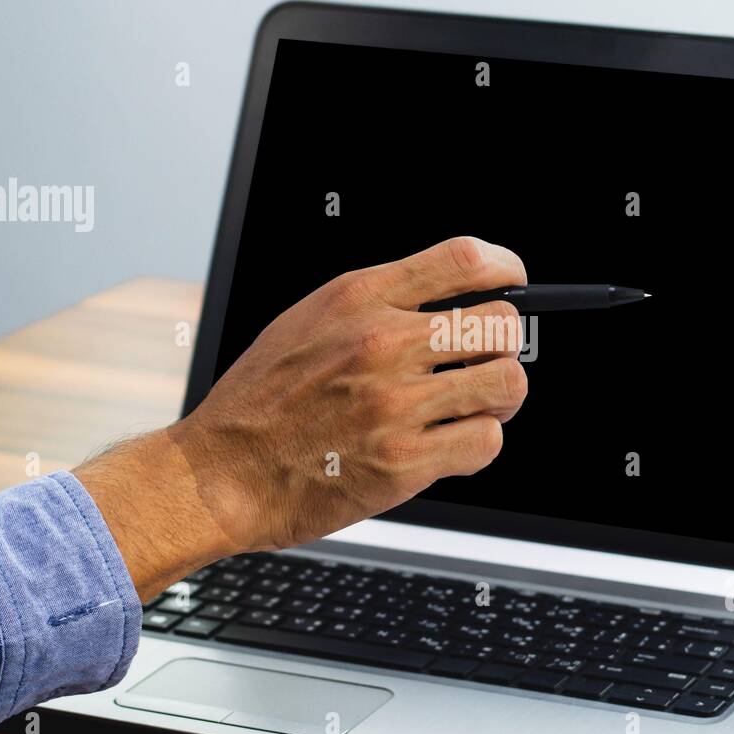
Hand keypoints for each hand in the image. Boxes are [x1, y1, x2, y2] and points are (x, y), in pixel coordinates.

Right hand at [75, 237, 528, 599]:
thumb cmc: (261, 403)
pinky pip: (486, 441)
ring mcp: (396, 405)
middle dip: (505, 344)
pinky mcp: (405, 462)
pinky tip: (450, 444)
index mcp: (358, 299)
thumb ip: (378, 306)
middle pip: (501, 323)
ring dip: (501, 397)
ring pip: (507, 384)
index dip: (506, 268)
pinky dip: (478, 444)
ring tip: (476, 405)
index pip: (463, 260)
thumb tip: (453, 301)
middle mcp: (382, 344)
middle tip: (487, 361)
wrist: (221, 474)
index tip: (513, 282)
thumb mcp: (308, 322)